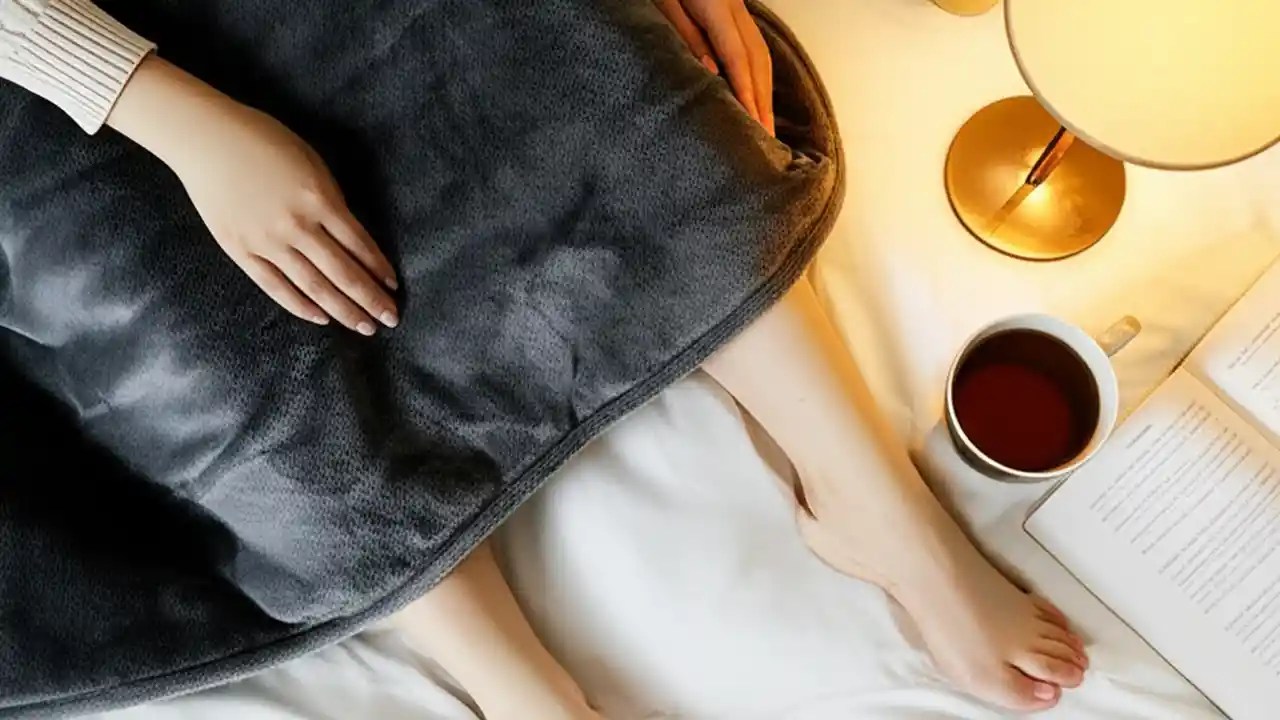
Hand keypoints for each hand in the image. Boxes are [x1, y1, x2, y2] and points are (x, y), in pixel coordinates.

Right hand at [108, 57, 398, 334]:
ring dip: (343, 310)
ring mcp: (268, 242)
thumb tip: (348, 238)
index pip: (360, 245)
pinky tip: (322, 318)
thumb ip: (331, 201)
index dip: (379, 269)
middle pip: (343, 273)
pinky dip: (301, 306)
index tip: (393, 286)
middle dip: (371, 299)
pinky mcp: (242, 251)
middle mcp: (298, 226)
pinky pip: (276, 287)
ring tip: (365, 327)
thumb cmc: (263, 141)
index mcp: (320, 200)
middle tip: (390, 319)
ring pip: (314, 287)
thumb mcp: (311, 163)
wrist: (206, 139)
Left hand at [654, 0, 773, 134]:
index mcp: (717, 5)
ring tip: (766, 124)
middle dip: (763, 100)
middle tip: (767, 136)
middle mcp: (735, 8)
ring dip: (765, 91)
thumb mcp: (664, 2)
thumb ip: (686, 35)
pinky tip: (757, 94)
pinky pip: (753, 46)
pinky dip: (758, 75)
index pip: (737, 56)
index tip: (754, 122)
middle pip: (757, 59)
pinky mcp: (733, 11)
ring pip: (760, 53)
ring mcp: (737, 8)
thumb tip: (710, 71)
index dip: (747, 91)